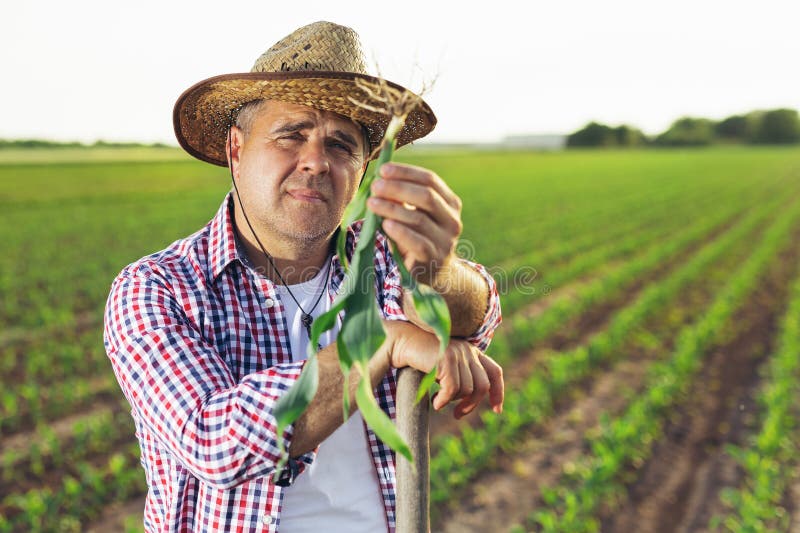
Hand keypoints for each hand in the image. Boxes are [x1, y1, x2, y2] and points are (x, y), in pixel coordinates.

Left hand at [367, 163, 462, 285]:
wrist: (435, 271)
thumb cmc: (419, 236)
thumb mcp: (415, 214)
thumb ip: (403, 199)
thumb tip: (380, 181)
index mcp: (450, 203)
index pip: (431, 180)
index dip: (406, 172)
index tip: (383, 170)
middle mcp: (452, 220)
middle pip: (426, 196)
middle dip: (397, 188)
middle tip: (375, 186)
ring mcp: (445, 241)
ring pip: (418, 218)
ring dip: (391, 208)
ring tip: (372, 203)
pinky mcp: (433, 259)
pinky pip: (416, 242)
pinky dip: (399, 231)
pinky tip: (385, 224)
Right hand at [384, 321, 503, 417]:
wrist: (399, 339)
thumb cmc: (416, 354)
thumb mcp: (441, 367)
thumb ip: (455, 377)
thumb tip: (462, 401)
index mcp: (470, 351)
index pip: (494, 372)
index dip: (498, 392)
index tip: (497, 410)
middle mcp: (468, 351)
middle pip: (482, 386)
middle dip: (472, 404)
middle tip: (457, 415)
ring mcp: (458, 354)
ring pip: (467, 390)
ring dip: (452, 401)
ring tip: (438, 401)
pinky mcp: (447, 359)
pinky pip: (452, 389)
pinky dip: (443, 400)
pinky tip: (434, 402)